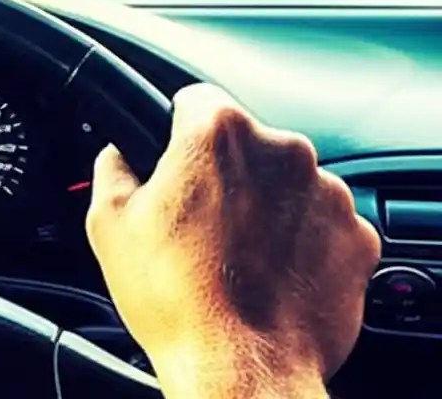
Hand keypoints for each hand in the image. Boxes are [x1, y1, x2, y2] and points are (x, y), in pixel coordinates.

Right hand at [86, 84, 379, 398]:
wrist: (240, 367)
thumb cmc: (176, 298)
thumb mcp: (109, 225)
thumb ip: (111, 170)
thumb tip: (116, 157)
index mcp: (217, 133)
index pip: (195, 97)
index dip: (176, 130)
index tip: (173, 160)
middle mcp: (281, 151)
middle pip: (247, 142)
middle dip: (224, 174)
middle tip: (198, 223)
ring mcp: (327, 193)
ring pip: (287, 183)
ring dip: (265, 207)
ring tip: (234, 256)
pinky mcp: (356, 236)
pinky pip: (322, 224)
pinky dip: (301, 242)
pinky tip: (269, 274)